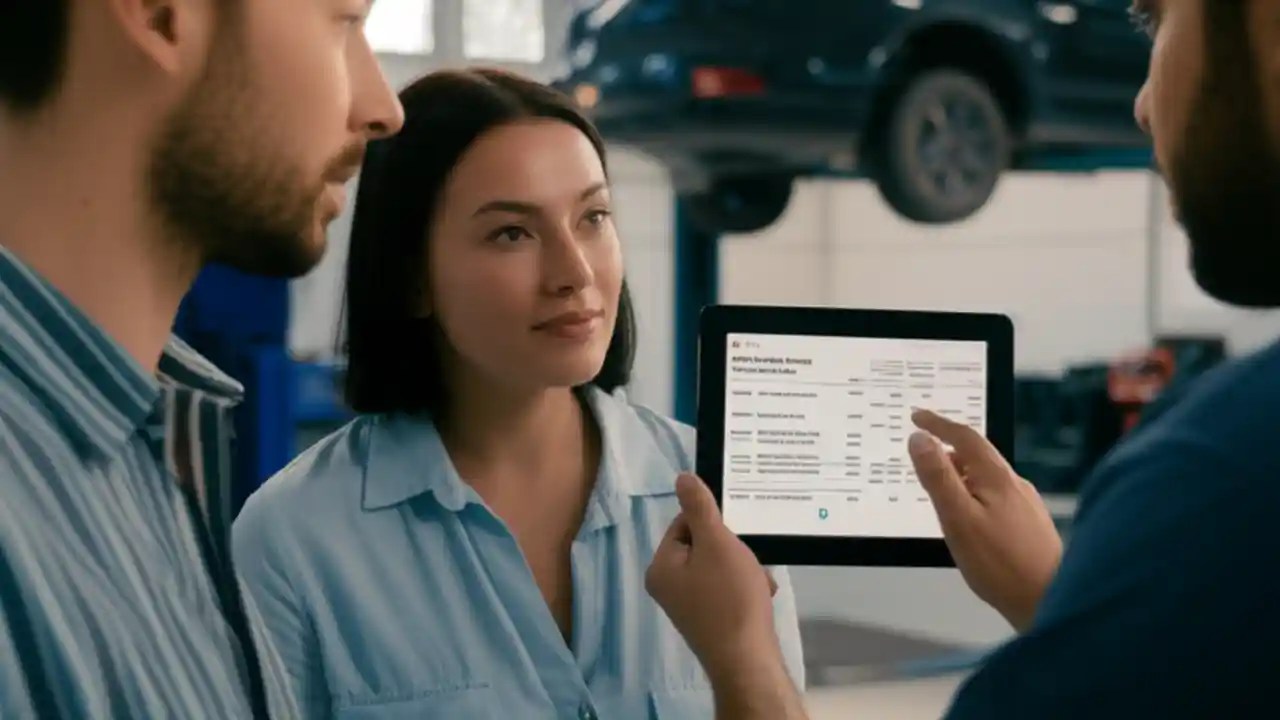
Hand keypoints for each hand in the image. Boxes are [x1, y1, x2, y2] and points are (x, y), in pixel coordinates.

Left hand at [645, 474, 781, 682]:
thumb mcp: (717, 543)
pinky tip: (759, 597)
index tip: (736, 536)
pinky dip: (744, 589)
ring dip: (742, 568)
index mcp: (661, 566)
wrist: (747, 660)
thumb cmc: (730, 598)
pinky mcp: (708, 620)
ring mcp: (688, 605)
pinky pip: (726, 590)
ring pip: (718, 567)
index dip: (713, 524)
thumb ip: (700, 508)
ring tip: (757, 582)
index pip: (684, 523)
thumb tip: (682, 478)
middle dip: (732, 549)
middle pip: (702, 545)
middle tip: (749, 562)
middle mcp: (668, 586)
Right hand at [908, 409, 1062, 631]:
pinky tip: (970, 516)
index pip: (964, 437)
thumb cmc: (1003, 565)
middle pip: (978, 455)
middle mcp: (1014, 485)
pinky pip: (996, 497)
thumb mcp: (958, 518)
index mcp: (996, 478)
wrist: (1050, 600)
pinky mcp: (1029, 525)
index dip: (938, 423)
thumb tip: (919, 439)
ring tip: (940, 486)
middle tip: (923, 450)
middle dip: (948, 448)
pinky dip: (975, 494)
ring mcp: (1025, 505)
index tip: (917, 417)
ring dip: (961, 473)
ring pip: (987, 478)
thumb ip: (938, 477)